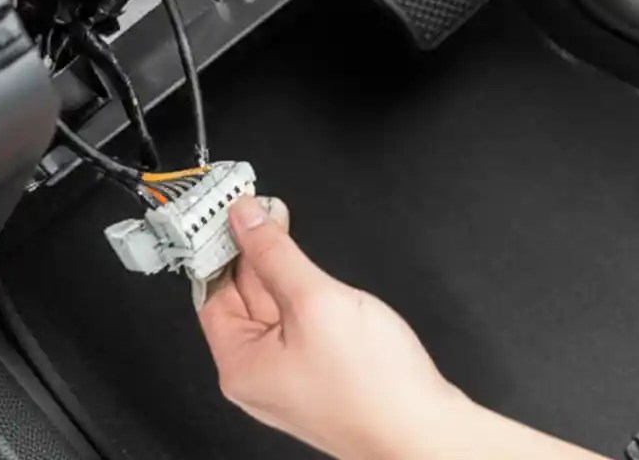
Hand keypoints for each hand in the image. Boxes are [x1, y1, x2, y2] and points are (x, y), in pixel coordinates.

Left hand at [198, 197, 465, 459]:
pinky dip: (304, 293)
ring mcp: (291, 376)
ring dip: (281, 268)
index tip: (233, 210)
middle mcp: (260, 375)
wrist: (424, 431)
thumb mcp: (315, 300)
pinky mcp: (322, 374)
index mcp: (241, 364)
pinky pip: (301, 325)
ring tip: (286, 227)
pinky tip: (315, 273)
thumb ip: (275, 253)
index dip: (222, 247)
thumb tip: (246, 219)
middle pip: (244, 298)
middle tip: (266, 208)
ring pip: (276, 309)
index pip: (214, 290)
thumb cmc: (374, 387)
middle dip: (255, 252)